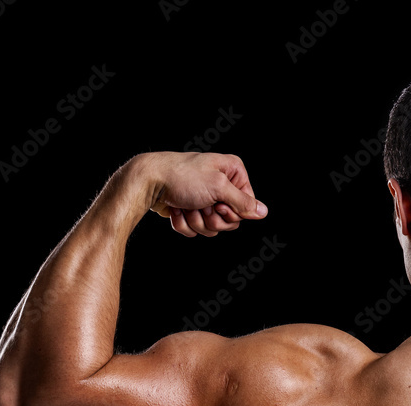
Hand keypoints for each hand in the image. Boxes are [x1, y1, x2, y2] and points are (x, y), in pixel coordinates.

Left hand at [142, 152, 267, 236]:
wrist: (148, 181)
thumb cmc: (182, 177)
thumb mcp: (218, 186)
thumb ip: (243, 202)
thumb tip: (263, 212)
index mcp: (232, 172)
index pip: (247, 205)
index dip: (232, 212)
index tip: (218, 205)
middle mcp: (221, 184)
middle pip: (231, 220)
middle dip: (213, 219)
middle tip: (201, 206)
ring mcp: (205, 198)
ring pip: (212, 228)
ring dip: (197, 221)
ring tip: (186, 206)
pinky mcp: (191, 209)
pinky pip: (196, 229)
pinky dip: (184, 223)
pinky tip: (177, 209)